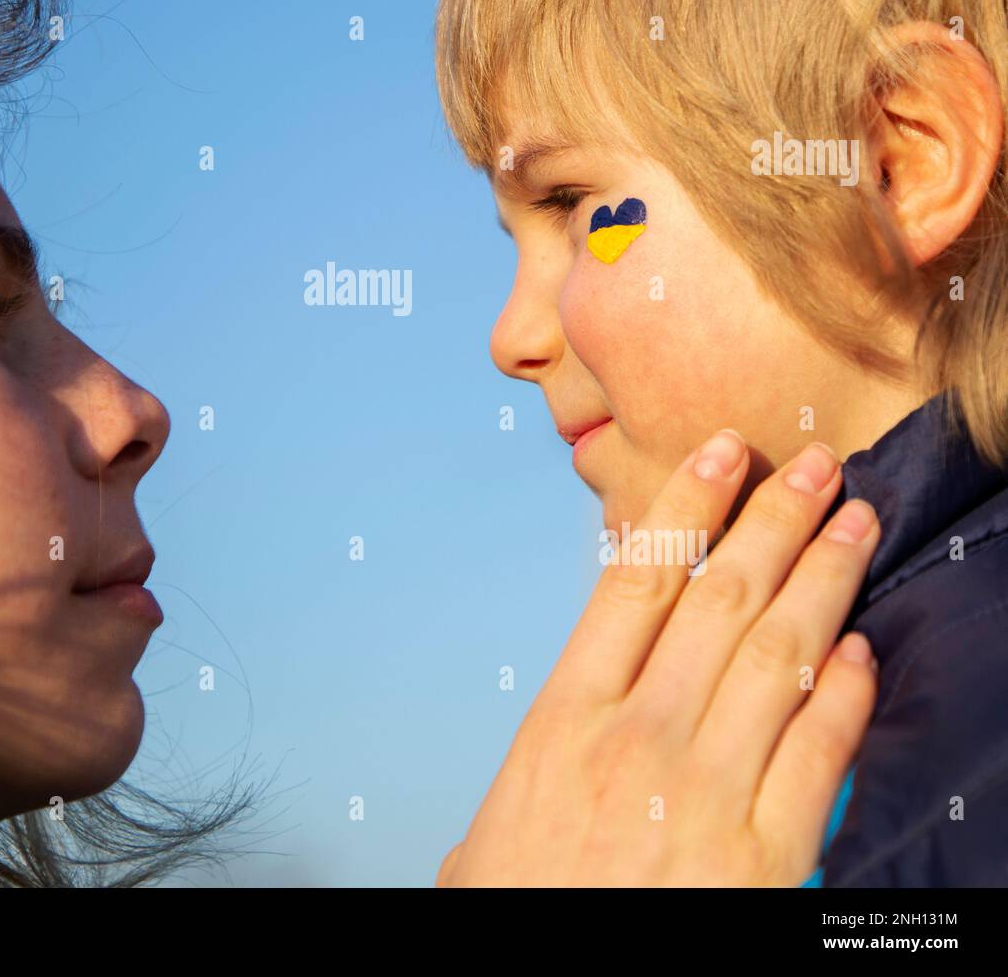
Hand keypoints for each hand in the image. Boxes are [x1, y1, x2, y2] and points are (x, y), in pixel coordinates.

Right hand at [436, 430, 878, 885]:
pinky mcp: (764, 860)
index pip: (636, 582)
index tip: (721, 455)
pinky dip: (847, 693)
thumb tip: (594, 694)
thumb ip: (554, 744)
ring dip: (823, 579)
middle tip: (814, 462)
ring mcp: (705, 795)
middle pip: (719, 599)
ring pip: (776, 655)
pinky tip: (863, 647)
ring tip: (853, 520)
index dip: (686, 508)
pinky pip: (819, 753)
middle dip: (773, 519)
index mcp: (565, 719)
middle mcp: (638, 739)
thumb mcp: (499, 818)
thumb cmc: (518, 907)